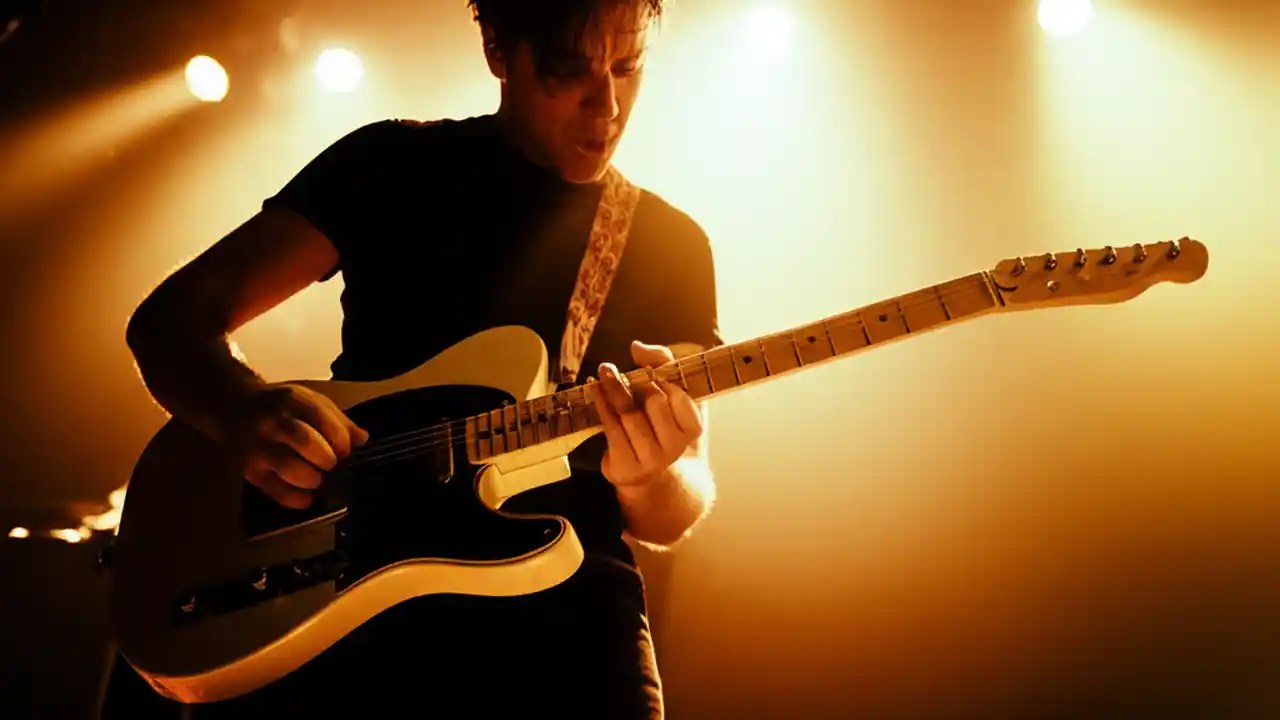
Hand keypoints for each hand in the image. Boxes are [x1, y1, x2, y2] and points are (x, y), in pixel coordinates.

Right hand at [216, 382, 368, 508]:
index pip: (321, 417)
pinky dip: (294, 498)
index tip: (345, 451)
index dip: (340, 438)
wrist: (231, 407)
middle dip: (326, 458)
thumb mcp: (307, 400)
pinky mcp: (248, 469)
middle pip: (306, 442)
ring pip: (289, 467)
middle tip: (330, 465)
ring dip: (311, 479)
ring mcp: (258, 446)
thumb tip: (362, 439)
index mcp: (292, 400)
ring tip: (317, 479)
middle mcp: (272, 421)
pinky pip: (273, 489)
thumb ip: (336, 419)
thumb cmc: (279, 406)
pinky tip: (307, 498)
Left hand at [589, 341, 703, 487]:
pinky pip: (612, 428)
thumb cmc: (659, 426)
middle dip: (634, 382)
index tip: (647, 370)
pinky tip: (594, 390)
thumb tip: (637, 347)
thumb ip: (661, 365)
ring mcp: (652, 459)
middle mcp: (675, 445)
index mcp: (692, 427)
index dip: (663, 380)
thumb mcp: (670, 396)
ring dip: (613, 389)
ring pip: (630, 414)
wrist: (651, 477)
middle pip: (655, 402)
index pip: (680, 397)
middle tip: (611, 368)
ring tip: (603, 372)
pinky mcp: (627, 467)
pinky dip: (601, 405)